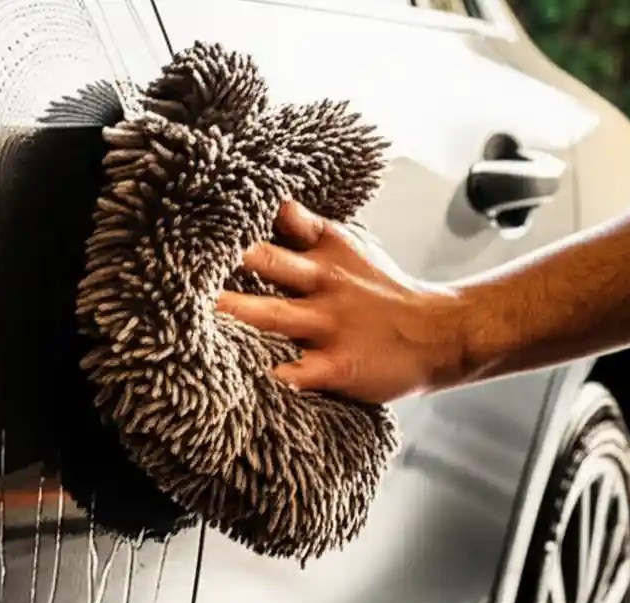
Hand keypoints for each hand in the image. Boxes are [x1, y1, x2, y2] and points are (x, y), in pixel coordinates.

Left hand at [216, 200, 470, 403]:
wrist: (440, 332)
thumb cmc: (383, 291)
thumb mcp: (350, 247)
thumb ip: (306, 228)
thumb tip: (270, 200)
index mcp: (327, 251)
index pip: (284, 220)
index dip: (246, 213)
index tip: (209, 210)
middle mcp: (324, 282)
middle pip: (272, 261)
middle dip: (234, 258)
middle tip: (189, 258)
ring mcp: (331, 324)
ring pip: (276, 314)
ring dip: (241, 310)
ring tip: (208, 309)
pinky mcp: (339, 365)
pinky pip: (304, 370)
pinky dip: (283, 373)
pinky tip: (260, 375)